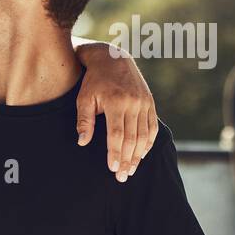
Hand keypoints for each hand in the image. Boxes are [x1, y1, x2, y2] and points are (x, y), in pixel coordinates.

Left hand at [75, 45, 158, 181]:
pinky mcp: (150, 102)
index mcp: (115, 102)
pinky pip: (152, 126)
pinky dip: (149, 142)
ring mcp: (144, 102)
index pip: (117, 135)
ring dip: (138, 155)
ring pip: (144, 135)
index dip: (115, 153)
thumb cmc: (93, 81)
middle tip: (122, 176)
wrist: (113, 59)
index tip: (112, 169)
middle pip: (132, 138)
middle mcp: (133, 102)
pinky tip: (142, 154)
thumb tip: (82, 143)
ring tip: (131, 170)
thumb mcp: (84, 98)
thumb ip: (84, 121)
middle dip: (127, 160)